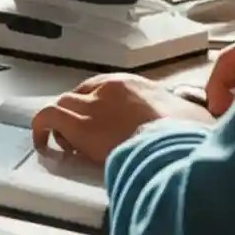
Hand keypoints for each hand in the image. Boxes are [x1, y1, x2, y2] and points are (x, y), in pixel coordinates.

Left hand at [31, 73, 215, 162]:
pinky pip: (48, 116)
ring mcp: (92, 104)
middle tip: (81, 139)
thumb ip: (180, 121)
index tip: (100, 123)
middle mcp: (111, 88)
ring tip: (65, 143)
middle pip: (81, 94)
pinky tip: (42, 143)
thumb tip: (189, 130)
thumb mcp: (193, 122)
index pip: (105, 89)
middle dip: (78, 114)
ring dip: (61, 123)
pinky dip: (41, 127)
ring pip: (64, 104)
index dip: (97, 106)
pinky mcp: (78, 125)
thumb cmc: (191, 140)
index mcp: (138, 86)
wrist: (177, 148)